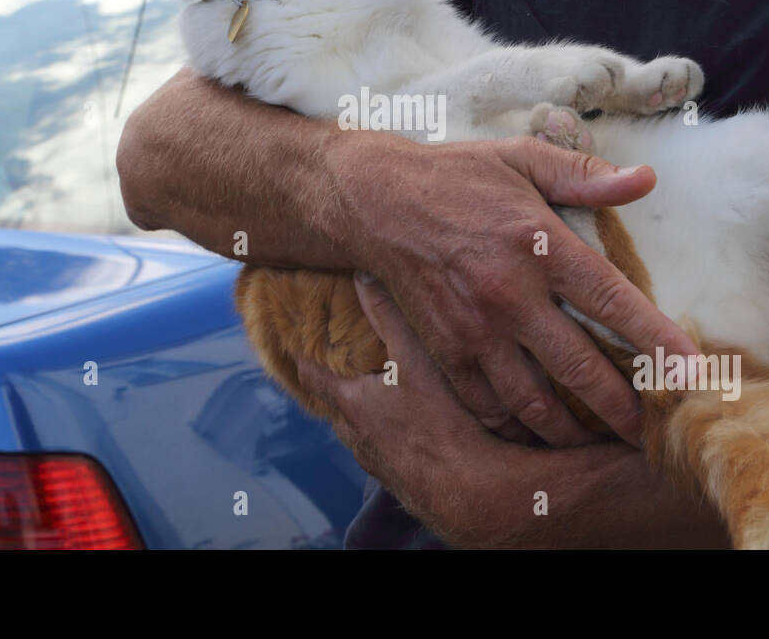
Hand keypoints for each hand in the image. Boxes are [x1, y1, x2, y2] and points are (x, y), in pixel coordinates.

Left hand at [297, 276, 530, 545]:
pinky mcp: (406, 482)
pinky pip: (390, 453)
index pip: (315, 377)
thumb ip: (390, 315)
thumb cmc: (442, 423)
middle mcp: (358, 438)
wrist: (474, 495)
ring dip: (368, 416)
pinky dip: (395, 438)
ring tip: (383, 398)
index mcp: (353, 405)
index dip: (304, 359)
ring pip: (363, 434)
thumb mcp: (415, 358)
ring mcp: (381, 464)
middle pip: (337, 408)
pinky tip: (418, 431)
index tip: (294, 347)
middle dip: (339, 388)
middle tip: (344, 367)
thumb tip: (363, 274)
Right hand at [327, 130, 698, 447]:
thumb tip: (646, 179)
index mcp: (539, 243)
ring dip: (575, 430)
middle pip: (581, 368)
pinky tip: (544, 433)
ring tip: (604, 444)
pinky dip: (521, 427)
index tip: (693, 373)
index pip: (613, 301)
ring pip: (535, 401)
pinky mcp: (446, 350)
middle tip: (655, 431)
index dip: (658, 340)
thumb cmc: (458, 176)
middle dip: (624, 408)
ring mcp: (475, 330)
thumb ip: (585, 175)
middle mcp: (509, 294)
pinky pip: (489, 405)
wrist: (375, 202)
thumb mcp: (522, 157)